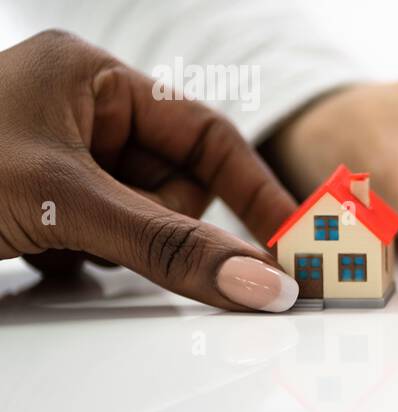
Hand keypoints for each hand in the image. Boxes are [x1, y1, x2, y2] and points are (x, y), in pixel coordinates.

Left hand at [0, 31, 299, 311]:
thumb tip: (256, 279)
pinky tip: (37, 252)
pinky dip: (80, 257)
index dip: (253, 190)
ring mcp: (58, 159)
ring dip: (112, 245)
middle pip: (176, 186)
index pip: (205, 134)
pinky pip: (101, 240)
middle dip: (155, 222)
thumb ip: (166, 244)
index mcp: (91, 77)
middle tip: (109, 236)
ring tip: (55, 239)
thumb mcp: (64, 203)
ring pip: (141, 220)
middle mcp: (78, 111)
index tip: (291, 241)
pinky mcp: (37, 204)